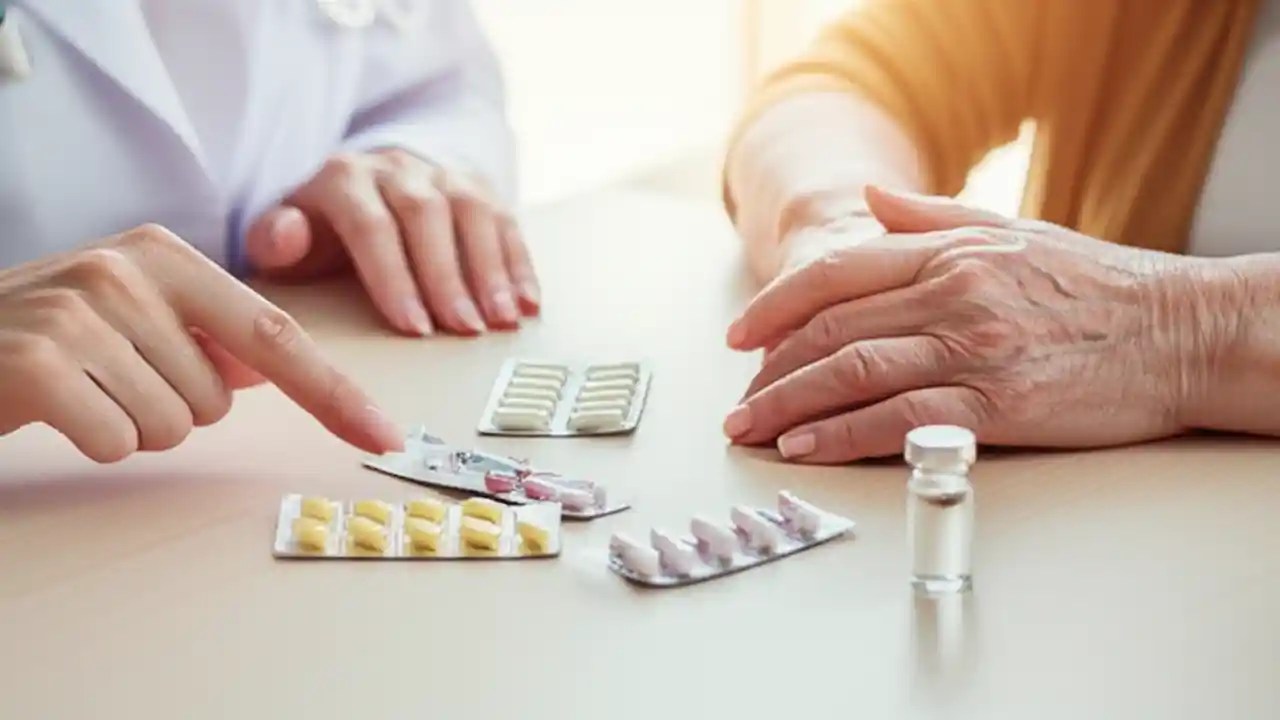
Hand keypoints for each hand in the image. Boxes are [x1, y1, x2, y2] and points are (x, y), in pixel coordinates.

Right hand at [0, 225, 404, 462]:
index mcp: (164, 254)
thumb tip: (271, 367)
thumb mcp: (132, 315)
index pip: (275, 334)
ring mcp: (80, 312)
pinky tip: (57, 407)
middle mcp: (127, 270)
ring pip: (174, 425)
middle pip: (219, 398)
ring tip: (82, 388)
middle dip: (174, 408)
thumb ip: (208, 333)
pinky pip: (120, 443)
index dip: (334, 392)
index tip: (384, 436)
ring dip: (133, 426)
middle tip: (109, 378)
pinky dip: (96, 443)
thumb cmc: (47, 337)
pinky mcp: (39, 362)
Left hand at [245, 149, 539, 335]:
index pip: (371, 225)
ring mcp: (443, 175)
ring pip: (473, 212)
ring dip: (492, 270)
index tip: (413, 326)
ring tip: (502, 320)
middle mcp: (397, 168)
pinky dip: (520, 265)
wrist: (361, 189)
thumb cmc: (323, 232)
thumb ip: (275, 240)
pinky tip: (528, 304)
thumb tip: (285, 234)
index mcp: (344, 178)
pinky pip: (506, 221)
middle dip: (448, 277)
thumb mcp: (288, 237)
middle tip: (463, 329)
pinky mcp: (479, 189)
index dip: (394, 277)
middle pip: (427, 216)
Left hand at [722, 186, 1223, 462]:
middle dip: (772, 369)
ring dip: (790, 404)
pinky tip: (808, 446)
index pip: (836, 274)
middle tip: (739, 401)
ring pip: (853, 372)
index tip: (739, 336)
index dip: (776, 306)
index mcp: (949, 253)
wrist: (1181, 332)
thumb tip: (870, 201)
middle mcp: (952, 295)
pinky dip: (843, 434)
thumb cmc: (1098, 286)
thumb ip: (932, 218)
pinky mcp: (996, 403)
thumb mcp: (1014, 230)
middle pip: (832, 329)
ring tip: (754, 429)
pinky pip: (899, 420)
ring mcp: (972, 349)